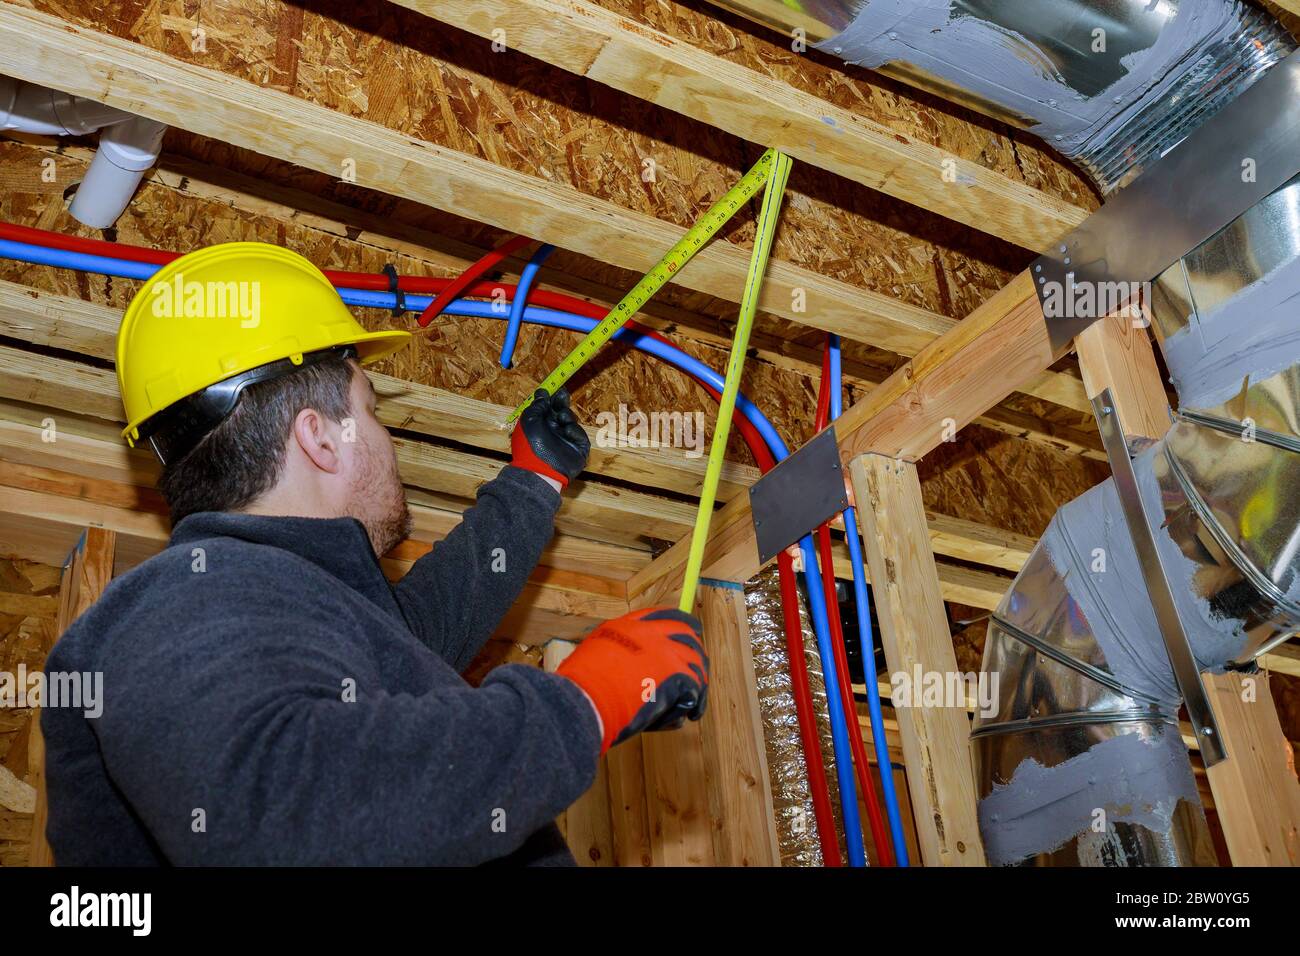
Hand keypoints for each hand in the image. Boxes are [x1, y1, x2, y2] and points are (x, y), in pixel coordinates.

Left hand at [511, 388, 589, 488]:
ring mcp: (565, 439)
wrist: (540, 469)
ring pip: (570, 419)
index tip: (551, 388)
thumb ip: (538, 405)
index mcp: (539, 425)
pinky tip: (566, 430)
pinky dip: (573, 429)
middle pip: (560, 411)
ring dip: (565, 415)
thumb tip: (543, 394)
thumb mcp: (529, 419)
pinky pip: (578, 433)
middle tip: (562, 394)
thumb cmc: (530, 445)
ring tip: (560, 419)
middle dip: (561, 401)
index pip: (546, 408)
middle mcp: (552, 431)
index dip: (549, 398)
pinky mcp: (577, 447)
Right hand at [557, 607, 708, 753]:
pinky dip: (695, 701)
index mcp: (629, 627)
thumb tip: (625, 666)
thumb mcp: (595, 654)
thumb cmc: (582, 686)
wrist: (586, 700)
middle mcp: (651, 633)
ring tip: (692, 700)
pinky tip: (691, 712)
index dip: (680, 624)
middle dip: (695, 651)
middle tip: (698, 668)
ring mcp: (666, 652)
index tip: (691, 631)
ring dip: (697, 680)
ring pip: (695, 661)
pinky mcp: (677, 674)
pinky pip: (696, 686)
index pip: (664, 616)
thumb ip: (617, 652)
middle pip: (686, 634)